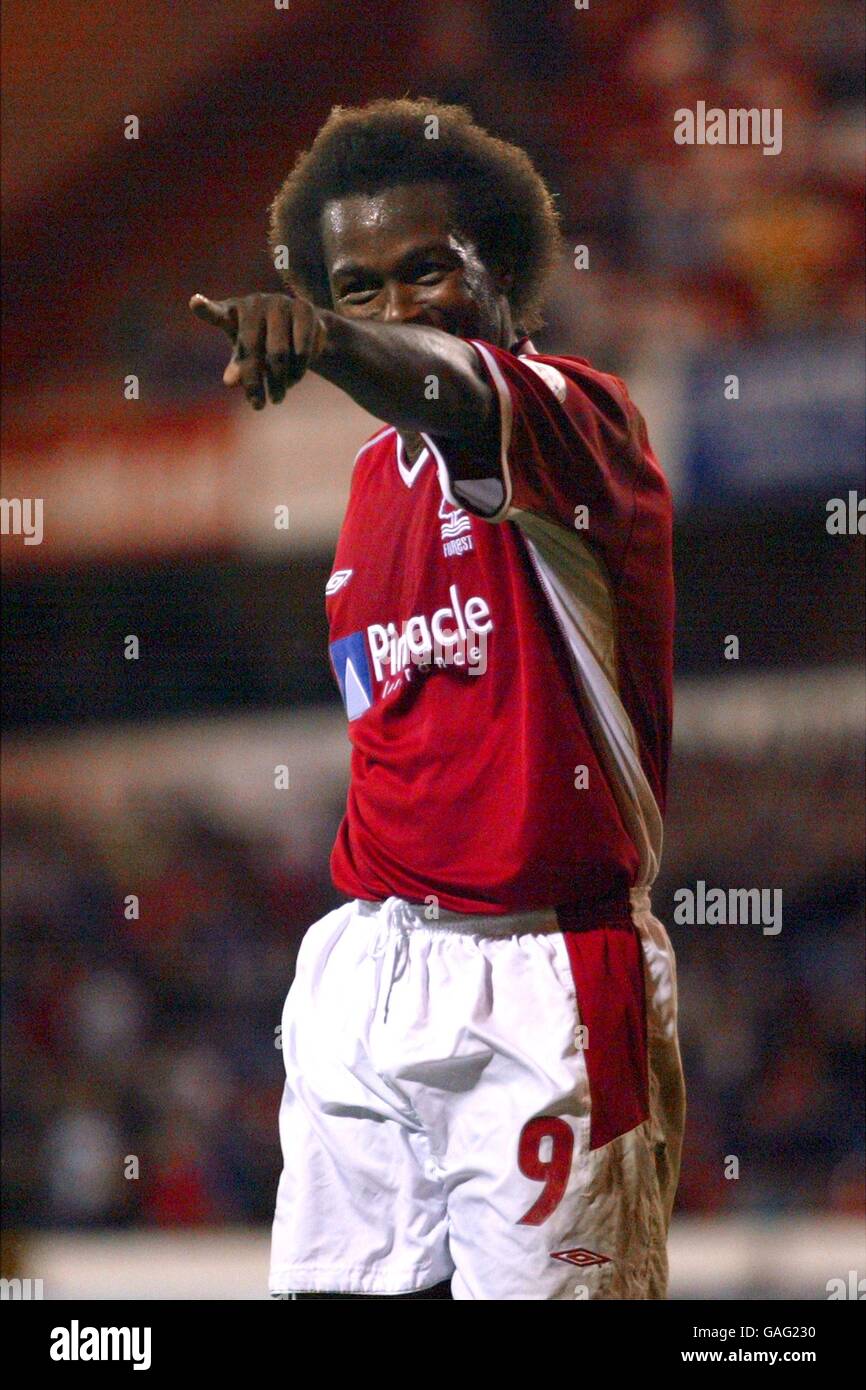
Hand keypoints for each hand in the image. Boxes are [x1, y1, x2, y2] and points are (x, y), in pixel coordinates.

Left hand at [189, 291, 324, 407]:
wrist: (302, 327)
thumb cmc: (264, 343)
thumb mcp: (247, 356)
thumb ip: (237, 366)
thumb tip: (230, 382)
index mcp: (233, 312)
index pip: (216, 313)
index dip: (205, 308)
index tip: (195, 302)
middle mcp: (255, 302)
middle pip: (252, 348)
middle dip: (255, 382)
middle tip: (258, 407)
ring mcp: (280, 302)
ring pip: (279, 352)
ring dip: (279, 382)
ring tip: (277, 398)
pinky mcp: (304, 308)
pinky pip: (301, 349)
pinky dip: (298, 371)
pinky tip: (294, 380)